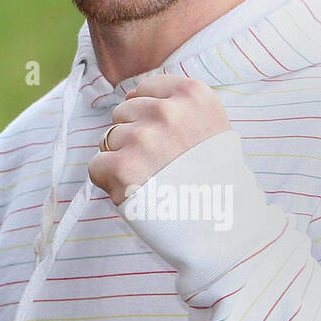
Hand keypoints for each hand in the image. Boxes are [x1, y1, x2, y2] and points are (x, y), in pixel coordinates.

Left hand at [87, 75, 230, 207]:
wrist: (223, 232)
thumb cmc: (215, 182)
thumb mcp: (211, 127)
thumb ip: (176, 105)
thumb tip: (130, 95)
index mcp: (194, 95)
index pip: (147, 88)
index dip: (151, 117)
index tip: (170, 139)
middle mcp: (169, 111)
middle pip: (125, 111)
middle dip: (135, 136)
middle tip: (162, 164)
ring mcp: (144, 138)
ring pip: (109, 137)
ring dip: (123, 159)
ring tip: (153, 179)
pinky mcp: (123, 167)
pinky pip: (97, 164)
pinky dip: (109, 181)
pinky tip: (135, 192)